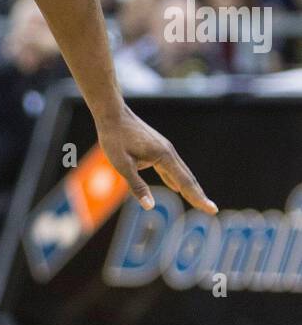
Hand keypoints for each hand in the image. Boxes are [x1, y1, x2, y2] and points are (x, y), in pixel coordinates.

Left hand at [97, 104, 216, 214]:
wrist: (112, 114)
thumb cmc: (114, 138)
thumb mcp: (122, 165)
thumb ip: (137, 186)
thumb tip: (150, 207)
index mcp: (163, 156)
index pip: (185, 182)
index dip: (198, 198)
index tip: (212, 210)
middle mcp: (168, 152)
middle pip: (187, 178)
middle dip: (199, 195)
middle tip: (212, 210)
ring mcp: (164, 149)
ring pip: (180, 173)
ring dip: (189, 188)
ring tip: (199, 202)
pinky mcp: (157, 148)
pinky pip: (170, 168)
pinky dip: (176, 180)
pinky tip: (177, 188)